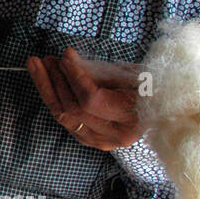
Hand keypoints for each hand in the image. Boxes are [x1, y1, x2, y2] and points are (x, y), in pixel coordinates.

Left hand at [26, 48, 144, 150]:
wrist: (161, 108)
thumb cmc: (149, 85)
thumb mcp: (127, 72)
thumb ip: (95, 69)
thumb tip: (67, 57)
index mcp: (130, 119)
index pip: (92, 100)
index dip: (75, 77)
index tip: (65, 56)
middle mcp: (115, 136)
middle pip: (73, 109)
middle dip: (54, 81)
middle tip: (44, 59)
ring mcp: (101, 141)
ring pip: (64, 116)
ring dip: (48, 89)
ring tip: (38, 65)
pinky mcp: (90, 139)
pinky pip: (66, 120)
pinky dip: (54, 99)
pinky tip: (45, 81)